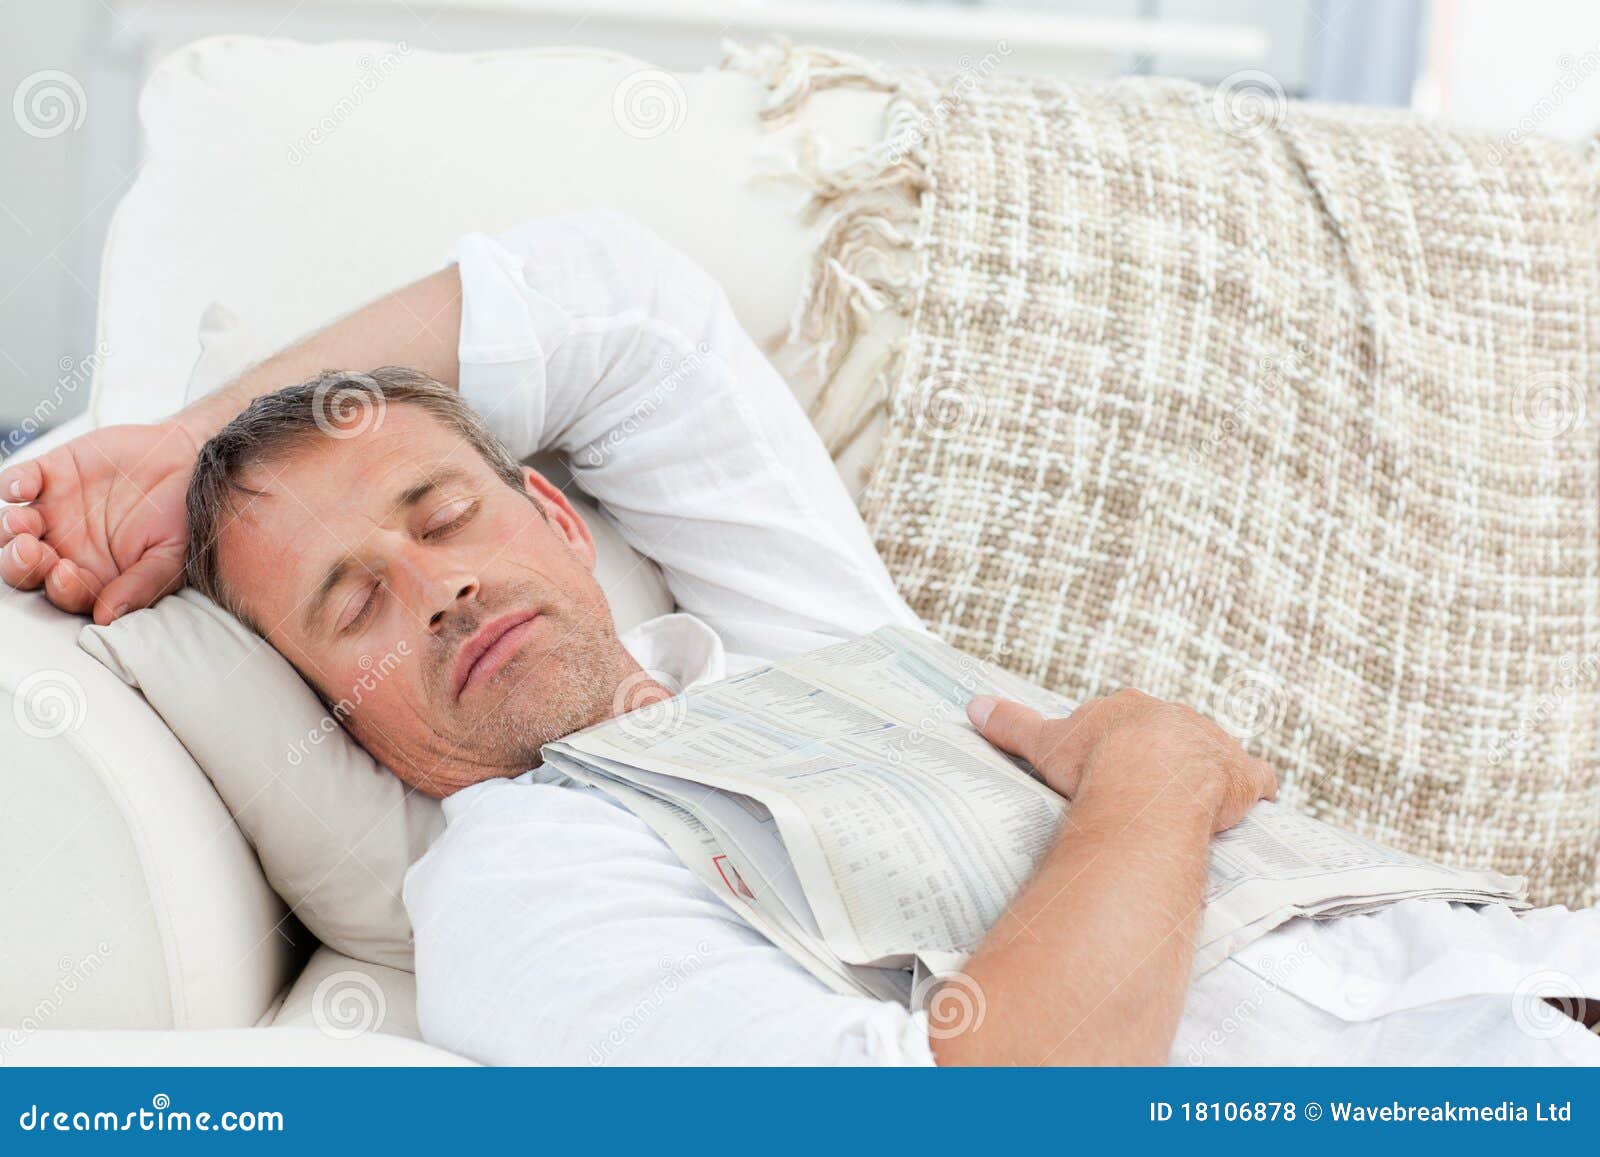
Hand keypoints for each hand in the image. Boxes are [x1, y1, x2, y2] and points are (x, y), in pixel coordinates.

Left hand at [0, 419, 205, 623]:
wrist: (191, 463)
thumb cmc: (183, 516)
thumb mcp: (171, 556)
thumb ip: (141, 585)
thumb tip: (107, 617)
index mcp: (92, 574)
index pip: (64, 591)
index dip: (61, 588)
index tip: (70, 576)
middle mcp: (65, 546)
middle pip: (23, 566)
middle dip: (20, 564)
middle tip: (30, 552)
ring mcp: (53, 510)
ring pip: (11, 527)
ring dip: (8, 529)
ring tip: (22, 523)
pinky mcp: (51, 474)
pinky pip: (16, 480)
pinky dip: (13, 483)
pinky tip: (24, 488)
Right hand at [968, 688, 1276, 832]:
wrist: (1147, 780)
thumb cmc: (1094, 762)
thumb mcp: (1043, 742)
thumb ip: (1012, 724)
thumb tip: (973, 705)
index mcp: (1130, 708)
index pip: (1125, 718)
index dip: (1118, 741)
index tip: (1110, 761)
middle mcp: (1176, 717)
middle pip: (1172, 732)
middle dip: (1164, 752)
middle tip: (1149, 784)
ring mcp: (1213, 744)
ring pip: (1214, 751)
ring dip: (1209, 768)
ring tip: (1198, 796)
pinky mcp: (1243, 775)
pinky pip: (1257, 779)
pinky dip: (1255, 789)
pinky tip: (1253, 801)